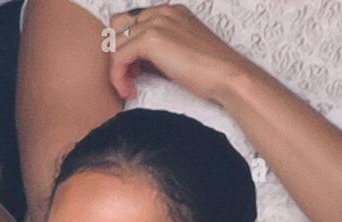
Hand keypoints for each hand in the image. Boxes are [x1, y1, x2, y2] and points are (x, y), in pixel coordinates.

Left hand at [107, 5, 251, 103]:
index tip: (135, 71)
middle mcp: (161, 11)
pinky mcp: (151, 39)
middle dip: (117, 52)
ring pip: (115, 44)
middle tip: (130, 77)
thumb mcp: (179, 52)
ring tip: (130, 88)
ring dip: (117, 70)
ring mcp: (156, 22)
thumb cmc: (208, 71)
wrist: (227, 75)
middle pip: (117, 26)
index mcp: (169, 11)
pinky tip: (130, 91)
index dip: (126, 46)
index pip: (131, 21)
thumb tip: (133, 62)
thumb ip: (157, 49)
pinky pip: (118, 58)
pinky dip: (118, 78)